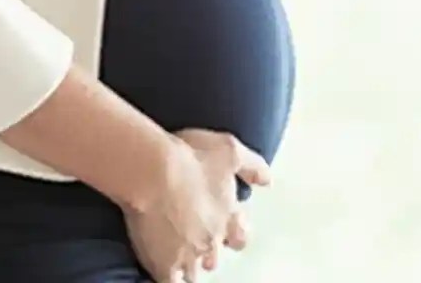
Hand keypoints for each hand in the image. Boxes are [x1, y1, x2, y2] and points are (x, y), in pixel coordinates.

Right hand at [123, 129, 270, 282]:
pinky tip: (161, 270)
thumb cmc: (189, 158)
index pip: (239, 237)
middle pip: (214, 257)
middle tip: (195, 241)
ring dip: (186, 265)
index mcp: (227, 215)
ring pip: (192, 272)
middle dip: (206, 251)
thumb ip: (252, 166)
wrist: (153, 171)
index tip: (227, 230)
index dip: (233, 234)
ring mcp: (187, 255)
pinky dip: (168, 278)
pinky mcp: (163, 264)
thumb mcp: (229, 150)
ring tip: (175, 256)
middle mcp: (211, 239)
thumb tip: (267, 181)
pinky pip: (169, 282)